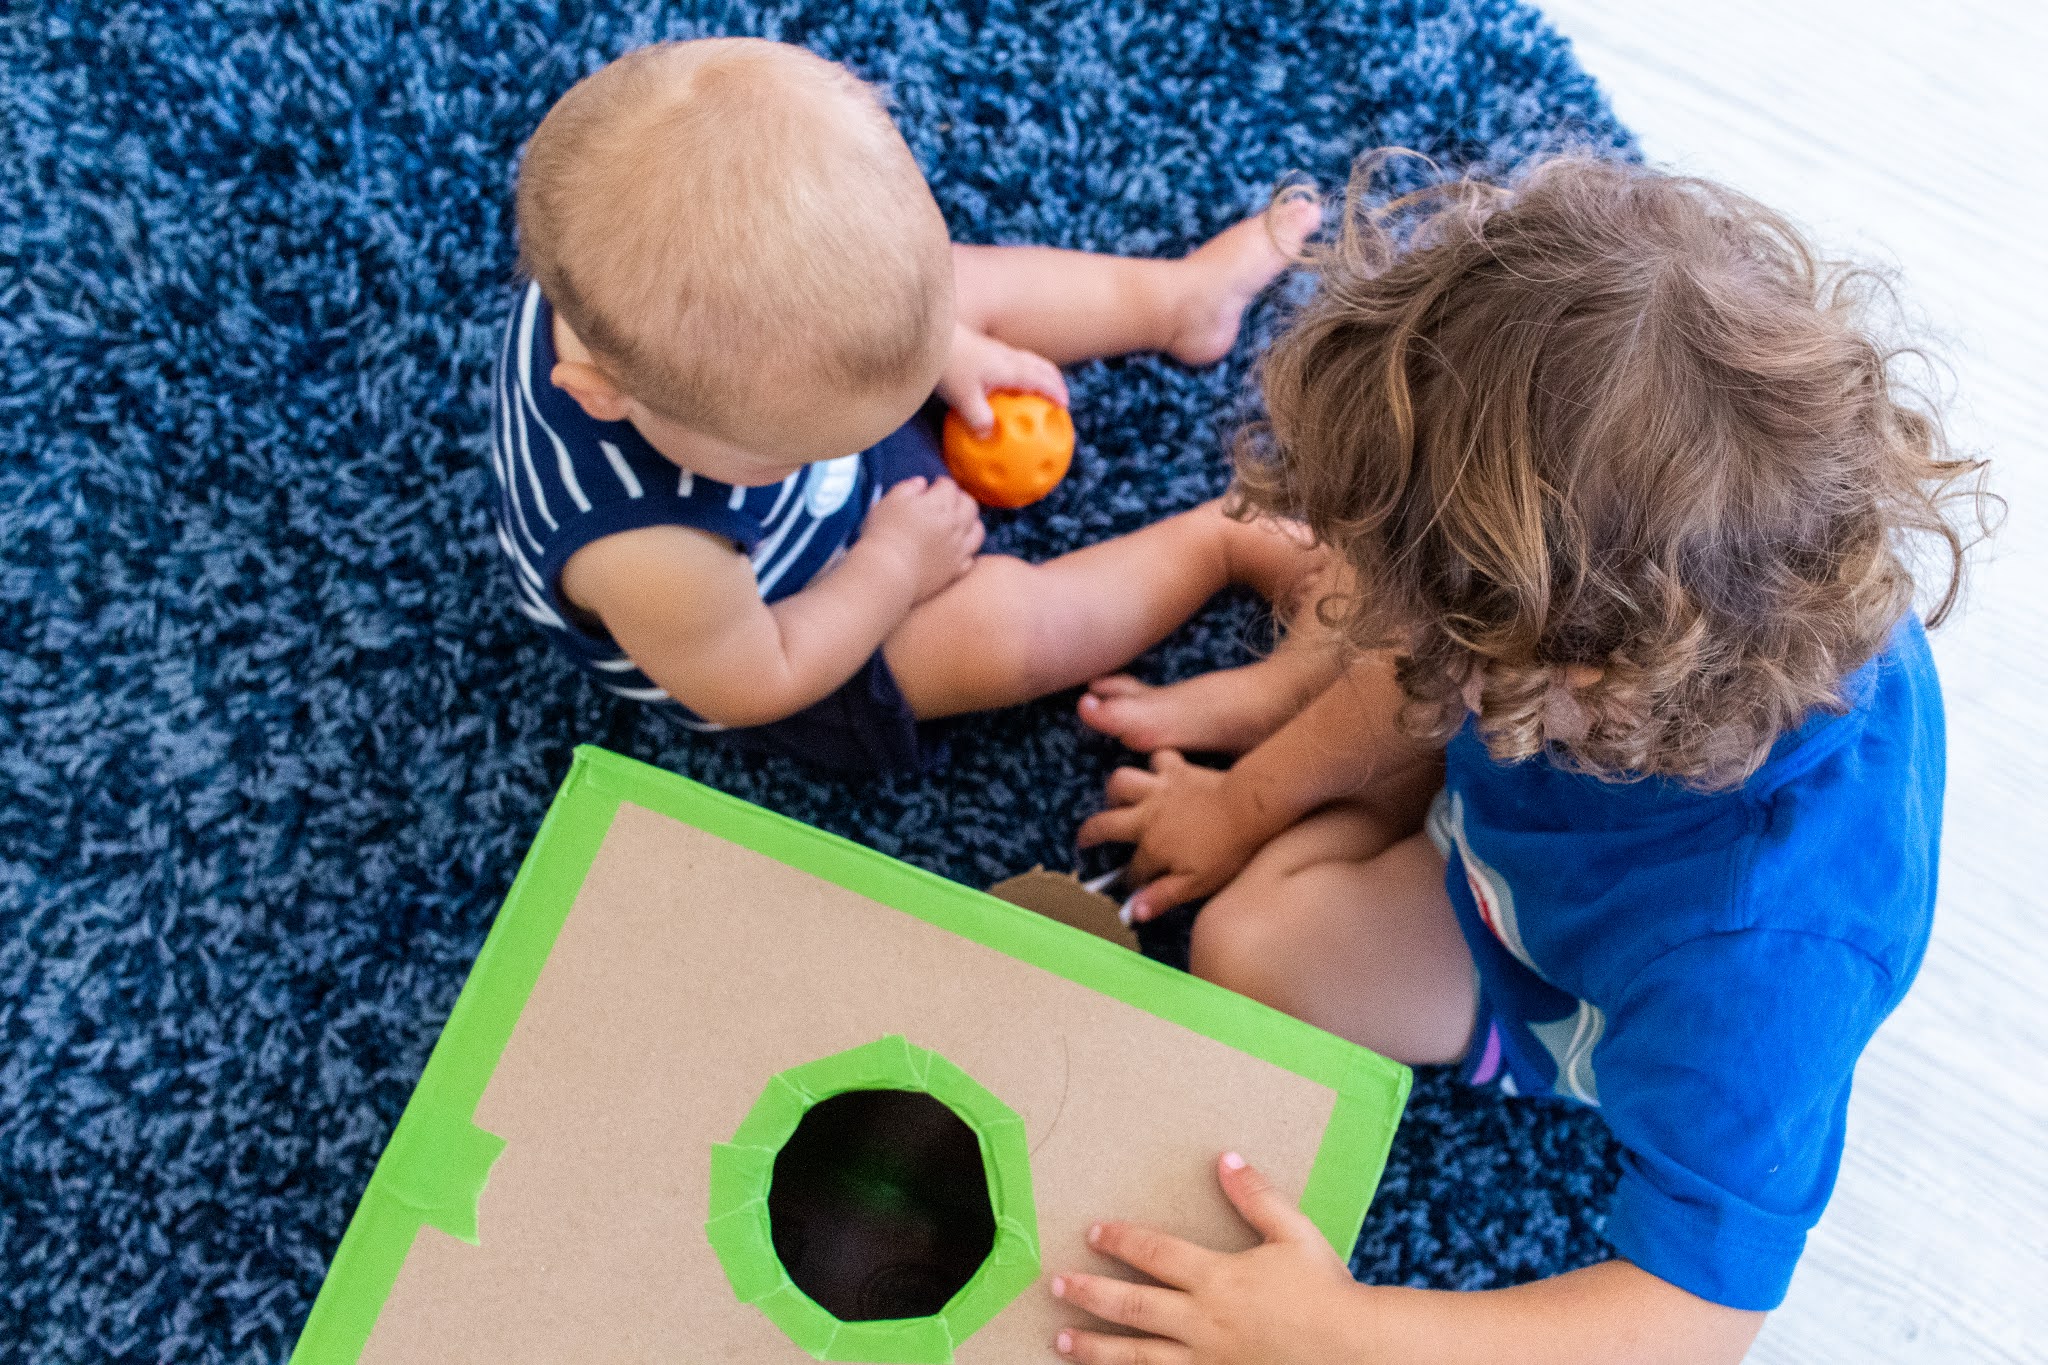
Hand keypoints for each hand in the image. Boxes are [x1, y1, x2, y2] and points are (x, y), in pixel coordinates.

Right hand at [860, 476, 984, 602]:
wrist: (888, 573)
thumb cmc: (884, 534)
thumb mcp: (890, 502)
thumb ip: (908, 488)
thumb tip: (922, 483)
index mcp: (939, 505)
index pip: (949, 486)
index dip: (941, 484)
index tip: (934, 486)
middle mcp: (955, 525)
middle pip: (970, 505)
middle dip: (961, 499)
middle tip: (949, 501)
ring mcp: (959, 549)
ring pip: (978, 531)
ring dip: (971, 523)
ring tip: (960, 524)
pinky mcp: (956, 571)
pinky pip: (971, 558)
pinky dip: (967, 551)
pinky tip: (958, 550)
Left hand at [936, 323, 1068, 434]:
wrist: (930, 335)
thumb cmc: (947, 365)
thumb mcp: (962, 398)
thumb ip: (978, 419)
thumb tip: (989, 437)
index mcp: (1009, 367)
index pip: (1042, 378)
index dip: (1056, 391)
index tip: (1064, 405)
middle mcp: (1007, 356)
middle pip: (1040, 365)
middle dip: (1054, 380)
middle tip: (1059, 396)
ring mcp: (995, 350)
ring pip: (1027, 360)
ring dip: (1038, 373)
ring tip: (1038, 390)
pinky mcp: (982, 348)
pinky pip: (1010, 361)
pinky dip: (1018, 372)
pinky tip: (1004, 383)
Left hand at [1052, 1153, 1374, 1364]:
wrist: (1356, 1352)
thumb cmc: (1327, 1292)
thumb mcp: (1295, 1233)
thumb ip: (1257, 1196)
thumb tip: (1226, 1159)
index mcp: (1218, 1277)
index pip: (1155, 1253)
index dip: (1120, 1240)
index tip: (1092, 1232)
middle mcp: (1203, 1320)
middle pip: (1132, 1306)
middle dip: (1089, 1293)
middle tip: (1054, 1284)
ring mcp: (1207, 1360)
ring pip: (1137, 1356)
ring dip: (1095, 1347)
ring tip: (1062, 1341)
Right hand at [1076, 751, 1263, 920]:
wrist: (1248, 809)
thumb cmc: (1226, 850)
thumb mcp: (1196, 884)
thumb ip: (1161, 897)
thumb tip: (1132, 913)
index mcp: (1152, 849)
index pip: (1133, 871)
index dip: (1130, 881)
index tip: (1131, 886)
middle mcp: (1147, 817)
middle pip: (1105, 824)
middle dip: (1090, 834)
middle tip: (1085, 840)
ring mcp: (1159, 790)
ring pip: (1121, 782)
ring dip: (1115, 791)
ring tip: (1116, 799)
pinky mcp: (1176, 770)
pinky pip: (1159, 759)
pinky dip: (1156, 763)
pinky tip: (1159, 772)